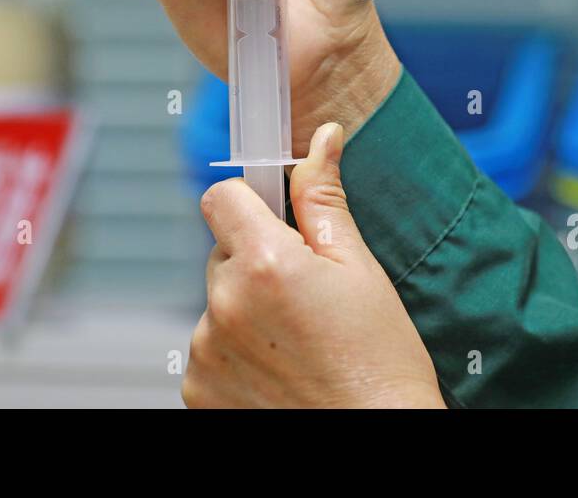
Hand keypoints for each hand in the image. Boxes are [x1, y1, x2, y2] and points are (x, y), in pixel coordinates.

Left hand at [183, 123, 444, 408]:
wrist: (378, 440)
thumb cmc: (379, 363)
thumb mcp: (360, 270)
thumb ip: (325, 200)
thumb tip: (322, 138)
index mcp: (264, 263)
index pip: (220, 197)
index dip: (249, 204)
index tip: (277, 224)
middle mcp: (223, 305)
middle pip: (223, 254)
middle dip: (256, 264)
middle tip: (307, 298)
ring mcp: (205, 353)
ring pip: (218, 304)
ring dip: (246, 313)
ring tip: (299, 344)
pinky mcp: (198, 392)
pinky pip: (209, 351)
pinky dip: (236, 357)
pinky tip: (280, 373)